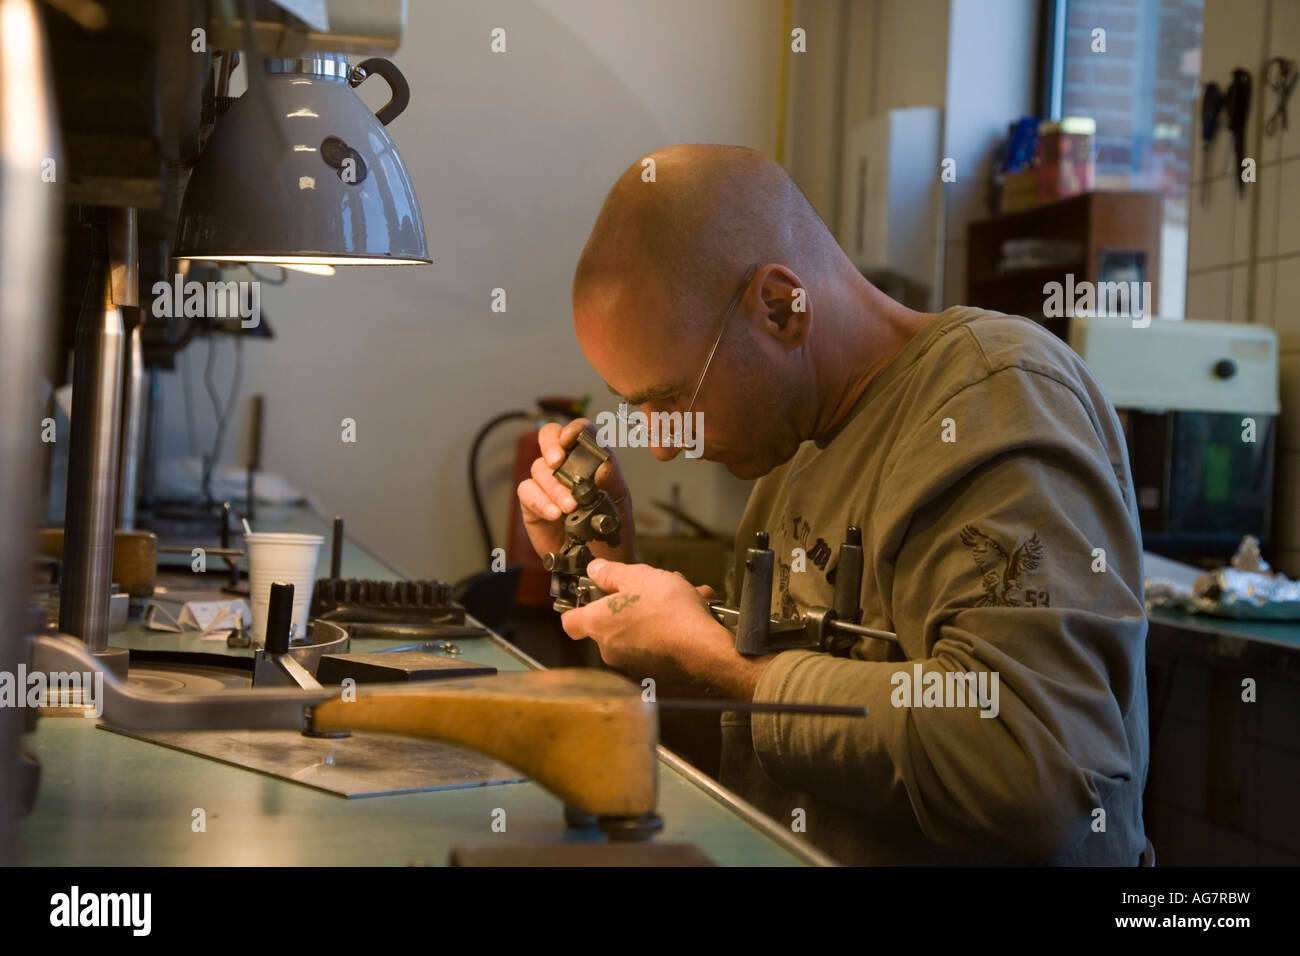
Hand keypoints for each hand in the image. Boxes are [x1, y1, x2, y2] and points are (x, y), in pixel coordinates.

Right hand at [517, 418, 635, 562]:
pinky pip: (527, 491)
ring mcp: (547, 483)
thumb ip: (613, 481)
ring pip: (539, 469)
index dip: (572, 429)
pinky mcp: (533, 502)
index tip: (571, 439)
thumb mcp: (619, 503)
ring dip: (554, 487)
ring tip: (569, 508)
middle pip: (548, 437)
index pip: (579, 431)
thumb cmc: (612, 529)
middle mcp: (565, 466)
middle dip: (551, 446)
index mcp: (589, 458)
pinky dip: (541, 502)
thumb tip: (603, 464)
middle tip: (557, 463)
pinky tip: (554, 514)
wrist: (601, 561)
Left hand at [560, 559, 770, 698]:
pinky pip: (656, 640)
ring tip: (681, 594)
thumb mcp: (637, 576)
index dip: (578, 604)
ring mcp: (632, 661)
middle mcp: (610, 647)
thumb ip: (610, 572)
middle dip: (630, 600)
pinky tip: (692, 609)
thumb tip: (595, 569)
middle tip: (649, 585)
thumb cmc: (668, 612)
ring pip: (638, 627)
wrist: (703, 648)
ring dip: (655, 610)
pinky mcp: (654, 669)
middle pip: (610, 620)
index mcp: (598, 624)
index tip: (592, 591)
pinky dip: (669, 626)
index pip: (570, 621)